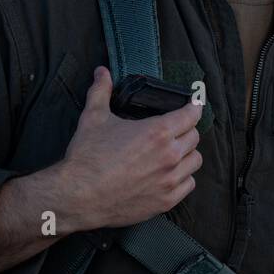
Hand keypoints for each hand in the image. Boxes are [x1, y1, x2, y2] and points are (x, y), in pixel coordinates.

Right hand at [59, 66, 202, 229]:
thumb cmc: (87, 157)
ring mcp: (170, 180)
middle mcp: (169, 155)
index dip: (194, 107)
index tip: (194, 105)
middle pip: (195, 137)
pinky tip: (171, 175)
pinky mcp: (166, 201)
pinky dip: (183, 178)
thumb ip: (101, 92)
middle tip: (175, 131)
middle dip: (187, 131)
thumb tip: (101, 73)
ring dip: (187, 155)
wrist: (78, 196)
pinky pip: (189, 185)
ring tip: (175, 153)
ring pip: (195, 162)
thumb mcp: (94, 118)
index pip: (191, 115)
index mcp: (158, 132)